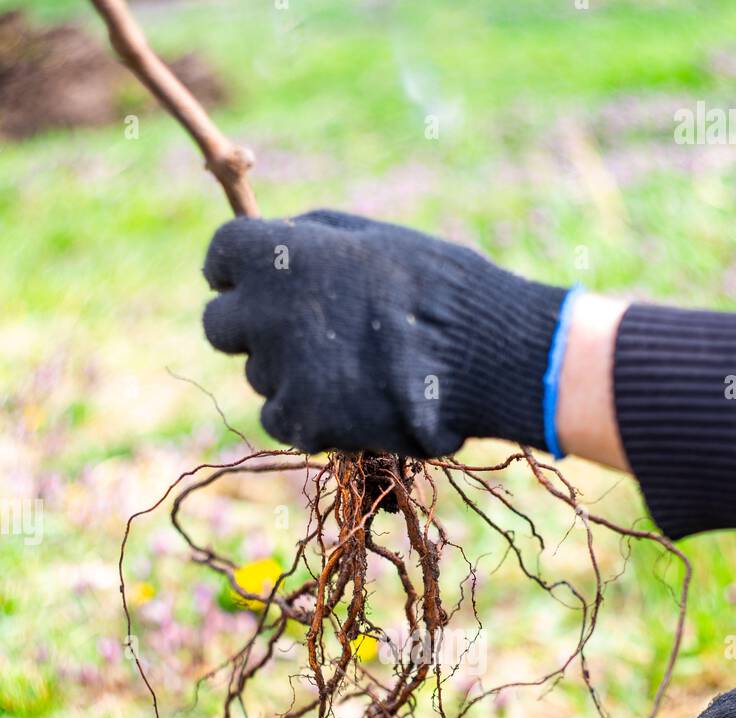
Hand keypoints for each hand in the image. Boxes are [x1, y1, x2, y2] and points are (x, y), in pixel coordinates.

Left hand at [203, 210, 565, 457]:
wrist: (478, 354)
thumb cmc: (435, 285)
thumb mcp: (369, 238)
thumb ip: (308, 240)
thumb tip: (273, 241)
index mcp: (275, 255)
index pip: (221, 257)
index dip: (238, 270)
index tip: (258, 279)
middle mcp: (263, 311)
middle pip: (219, 325)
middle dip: (248, 326)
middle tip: (296, 332)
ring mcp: (279, 371)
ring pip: (259, 375)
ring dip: (290, 372)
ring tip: (352, 368)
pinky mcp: (301, 422)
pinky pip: (281, 418)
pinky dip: (308, 414)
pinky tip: (349, 401)